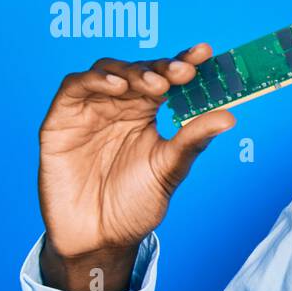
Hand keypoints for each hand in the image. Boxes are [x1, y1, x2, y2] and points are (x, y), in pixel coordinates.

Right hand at [37, 44, 234, 290]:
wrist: (99, 238)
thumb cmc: (134, 204)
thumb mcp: (169, 169)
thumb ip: (193, 141)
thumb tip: (230, 117)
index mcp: (147, 113)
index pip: (166, 78)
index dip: (183, 61)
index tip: (205, 53)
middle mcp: (119, 106)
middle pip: (139, 71)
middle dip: (162, 68)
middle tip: (183, 73)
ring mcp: (90, 110)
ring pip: (108, 71)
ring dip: (132, 71)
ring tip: (155, 84)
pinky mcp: (61, 120)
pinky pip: (73, 87)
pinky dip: (94, 80)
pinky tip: (117, 87)